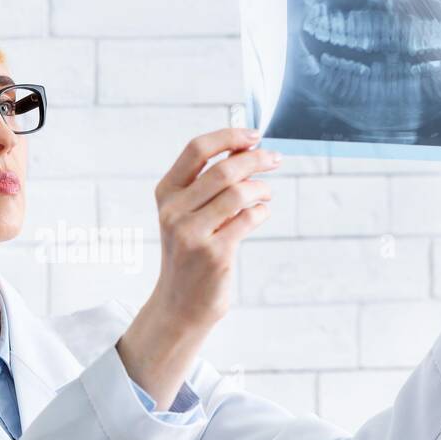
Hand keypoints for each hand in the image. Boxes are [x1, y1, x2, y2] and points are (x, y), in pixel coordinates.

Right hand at [116, 127, 280, 407]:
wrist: (180, 304)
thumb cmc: (190, 253)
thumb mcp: (185, 215)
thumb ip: (206, 185)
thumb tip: (245, 149)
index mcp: (165, 194)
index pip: (196, 150)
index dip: (229, 136)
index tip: (253, 135)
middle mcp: (173, 212)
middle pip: (223, 170)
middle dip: (256, 159)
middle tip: (274, 159)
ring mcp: (192, 234)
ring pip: (238, 193)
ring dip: (261, 188)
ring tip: (266, 193)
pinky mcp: (214, 254)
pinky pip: (248, 219)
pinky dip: (262, 211)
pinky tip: (262, 212)